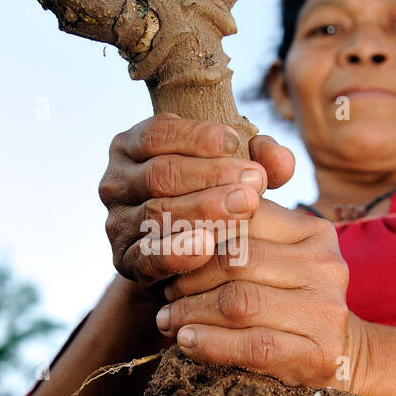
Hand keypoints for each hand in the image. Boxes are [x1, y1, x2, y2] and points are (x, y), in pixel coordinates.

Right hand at [98, 113, 294, 286]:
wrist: (185, 252)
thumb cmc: (212, 195)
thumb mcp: (233, 170)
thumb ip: (259, 159)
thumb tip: (279, 157)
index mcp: (131, 146)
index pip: (157, 133)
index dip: (196, 137)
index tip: (236, 142)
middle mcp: (116, 182)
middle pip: (160, 174)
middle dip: (210, 176)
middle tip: (254, 182)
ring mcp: (117, 223)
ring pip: (155, 213)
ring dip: (203, 210)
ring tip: (244, 208)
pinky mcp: (125, 261)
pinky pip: (148, 257)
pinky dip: (177, 253)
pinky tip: (208, 247)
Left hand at [153, 197, 370, 391]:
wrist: (343, 357)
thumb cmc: (289, 302)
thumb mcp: (275, 259)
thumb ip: (240, 236)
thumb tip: (171, 226)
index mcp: (314, 231)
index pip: (242, 218)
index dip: (197, 234)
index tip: (169, 250)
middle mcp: (326, 265)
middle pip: (237, 260)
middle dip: (189, 277)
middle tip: (164, 292)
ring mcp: (328, 310)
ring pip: (239, 303)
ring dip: (191, 312)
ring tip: (168, 320)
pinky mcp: (321, 352)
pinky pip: (254, 345)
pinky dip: (211, 344)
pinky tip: (187, 342)